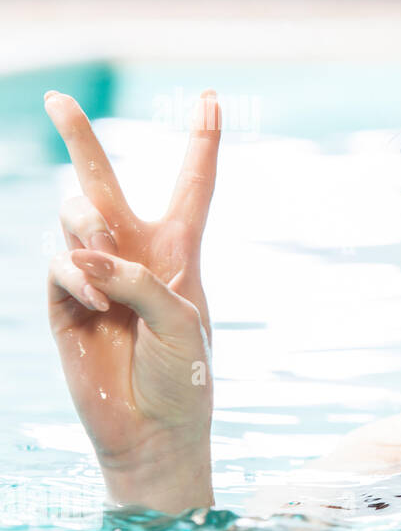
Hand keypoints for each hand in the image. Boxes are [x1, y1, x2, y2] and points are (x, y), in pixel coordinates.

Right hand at [45, 89, 221, 512]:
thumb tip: (84, 256)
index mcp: (181, 252)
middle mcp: (135, 254)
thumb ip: (139, 280)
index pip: (193, 185)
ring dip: (88, 233)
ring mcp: (95, 275)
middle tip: (57, 99)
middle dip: (79, 138)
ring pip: (74, 217)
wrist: (152, 432)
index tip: (213, 98)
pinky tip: (95, 302)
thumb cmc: (182, 379)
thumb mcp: (180, 323)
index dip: (202, 141)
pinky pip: (59, 262)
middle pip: (104, 182)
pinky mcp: (64, 302)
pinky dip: (77, 276)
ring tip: (105, 278)